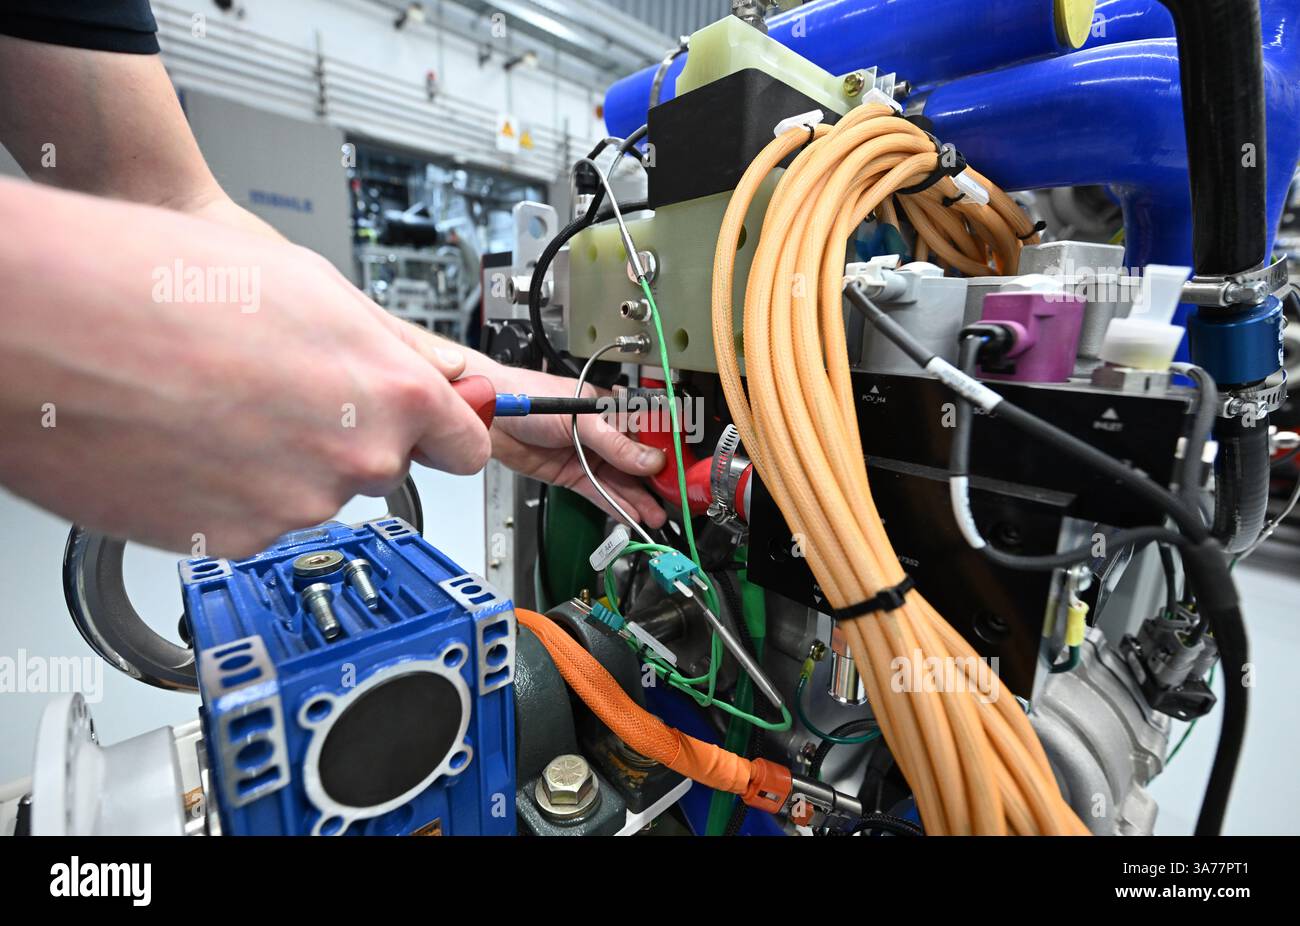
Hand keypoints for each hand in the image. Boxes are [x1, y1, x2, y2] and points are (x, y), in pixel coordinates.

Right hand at [0, 180, 491, 557]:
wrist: (47, 325)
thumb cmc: (162, 284)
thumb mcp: (308, 289)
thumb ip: (391, 351)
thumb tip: (445, 386)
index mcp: (390, 392)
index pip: (465, 445)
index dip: (447, 432)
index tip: (438, 431)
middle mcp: (355, 460)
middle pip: (383, 466)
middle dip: (346, 436)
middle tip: (279, 390)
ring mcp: (293, 506)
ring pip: (313, 492)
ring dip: (279, 461)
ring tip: (214, 403)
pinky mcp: (232, 542)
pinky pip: (254, 520)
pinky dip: (229, 492)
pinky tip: (187, 440)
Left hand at [479, 363, 668, 528]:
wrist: (489, 416)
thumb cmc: (528, 398)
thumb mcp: (579, 418)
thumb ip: (615, 443)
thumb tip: (648, 460)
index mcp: (610, 408)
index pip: (647, 431)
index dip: (665, 451)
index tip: (680, 470)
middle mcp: (602, 432)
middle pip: (637, 460)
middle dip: (655, 481)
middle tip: (673, 500)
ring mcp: (587, 455)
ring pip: (620, 481)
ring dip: (639, 499)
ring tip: (657, 516)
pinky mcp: (572, 474)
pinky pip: (599, 492)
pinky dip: (615, 505)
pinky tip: (632, 516)